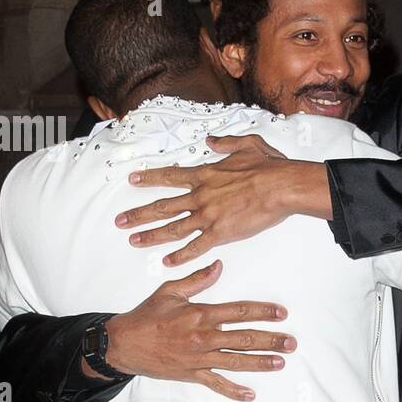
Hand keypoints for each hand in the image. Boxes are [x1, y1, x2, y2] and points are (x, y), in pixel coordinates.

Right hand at [98, 260, 295, 400]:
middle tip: (291, 343)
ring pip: (236, 361)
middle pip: (244, 338)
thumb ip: (197, 280)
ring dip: (260, 363)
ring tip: (281, 363)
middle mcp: (203, 337)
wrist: (123, 344)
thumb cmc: (146, 316)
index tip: (281, 313)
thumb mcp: (170, 291)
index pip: (239, 311)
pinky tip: (251, 394)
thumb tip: (219, 266)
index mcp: (200, 314)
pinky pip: (216, 383)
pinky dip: (233, 391)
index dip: (263, 311)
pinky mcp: (191, 374)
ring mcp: (198, 358)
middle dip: (271, 340)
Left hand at [116, 134, 329, 266]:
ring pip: (173, 228)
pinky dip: (180, 256)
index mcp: (205, 175)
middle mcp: (200, 196)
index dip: (150, 178)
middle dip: (139, 214)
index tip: (133, 179)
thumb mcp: (246, 144)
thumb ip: (225, 143)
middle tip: (120, 220)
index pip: (170, 177)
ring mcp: (208, 216)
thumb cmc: (268, 166)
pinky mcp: (220, 233)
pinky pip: (196, 247)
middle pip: (163, 206)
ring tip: (134, 240)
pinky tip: (167, 261)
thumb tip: (211, 140)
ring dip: (151, 235)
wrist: (281, 186)